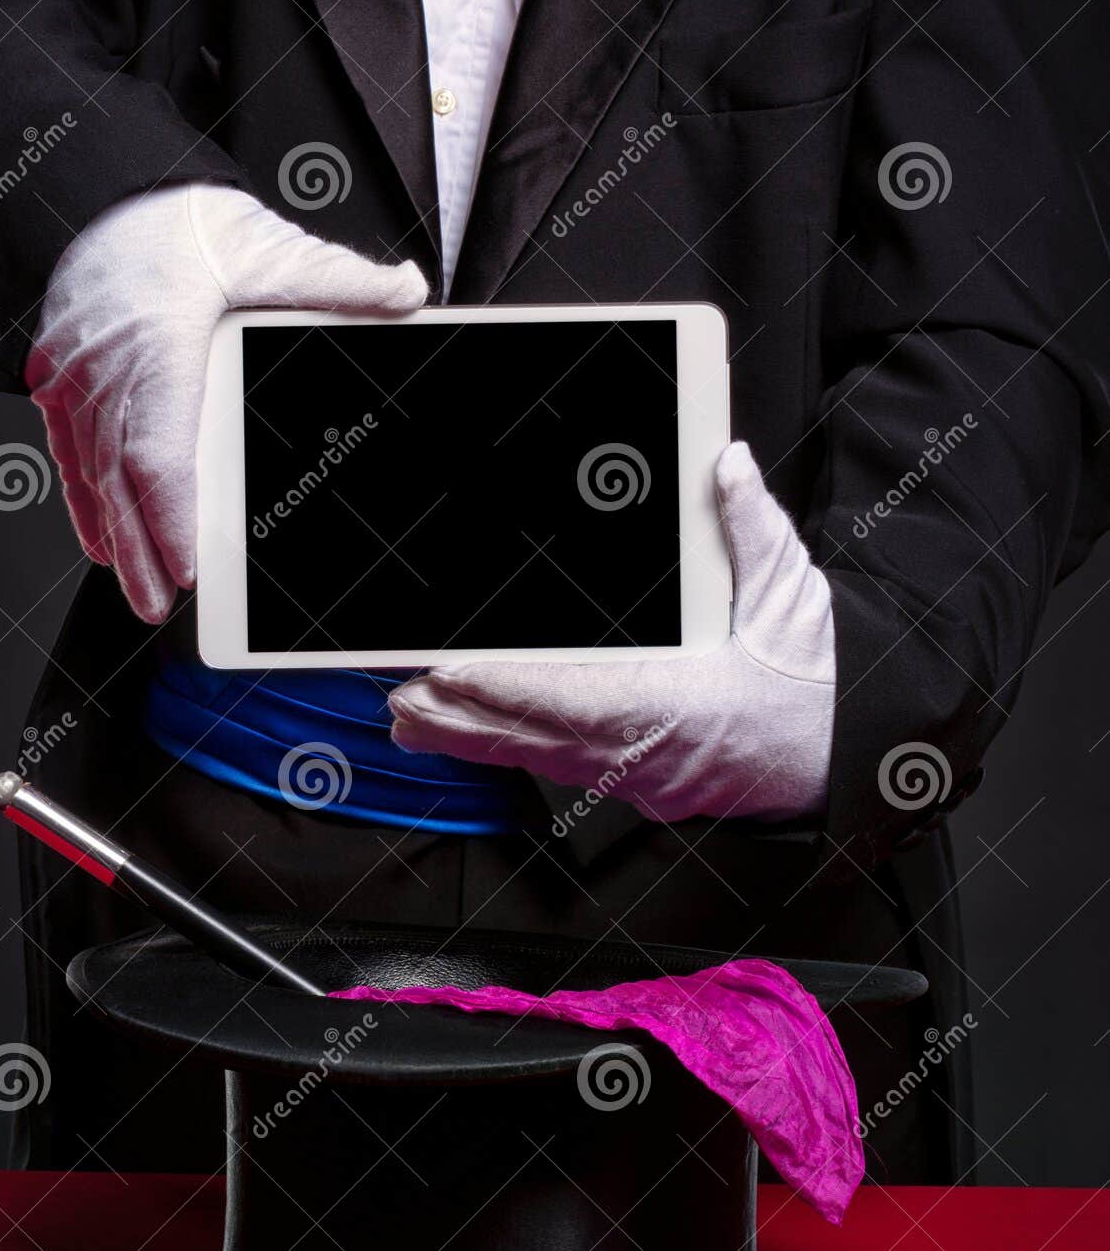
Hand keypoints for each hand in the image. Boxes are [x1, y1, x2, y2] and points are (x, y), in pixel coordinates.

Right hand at [25, 183, 427, 621]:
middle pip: (119, 477)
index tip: (184, 567)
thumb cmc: (182, 222)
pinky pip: (67, 449)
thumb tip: (407, 291)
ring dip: (112, 534)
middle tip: (160, 603)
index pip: (159, 449)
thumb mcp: (270, 247)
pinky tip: (102, 537)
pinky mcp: (62, 375)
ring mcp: (76, 373)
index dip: (168, 517)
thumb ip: (337, 280)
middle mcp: (108, 366)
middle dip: (139, 548)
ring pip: (89, 470)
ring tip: (136, 586)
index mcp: (159, 342)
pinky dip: (84, 498)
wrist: (110, 190)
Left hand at [389, 442, 835, 823]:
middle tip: (405, 698)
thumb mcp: (790, 593)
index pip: (577, 699)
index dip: (508, 689)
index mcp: (684, 705)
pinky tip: (466, 736)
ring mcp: (641, 776)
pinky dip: (507, 750)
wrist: (844, 753)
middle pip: (538, 738)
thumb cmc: (813, 681)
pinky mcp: (638, 783)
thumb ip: (750, 528)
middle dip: (465, 718)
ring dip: (473, 737)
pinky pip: (559, 769)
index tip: (454, 674)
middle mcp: (651, 752)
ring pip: (539, 758)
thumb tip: (727, 467)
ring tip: (413, 715)